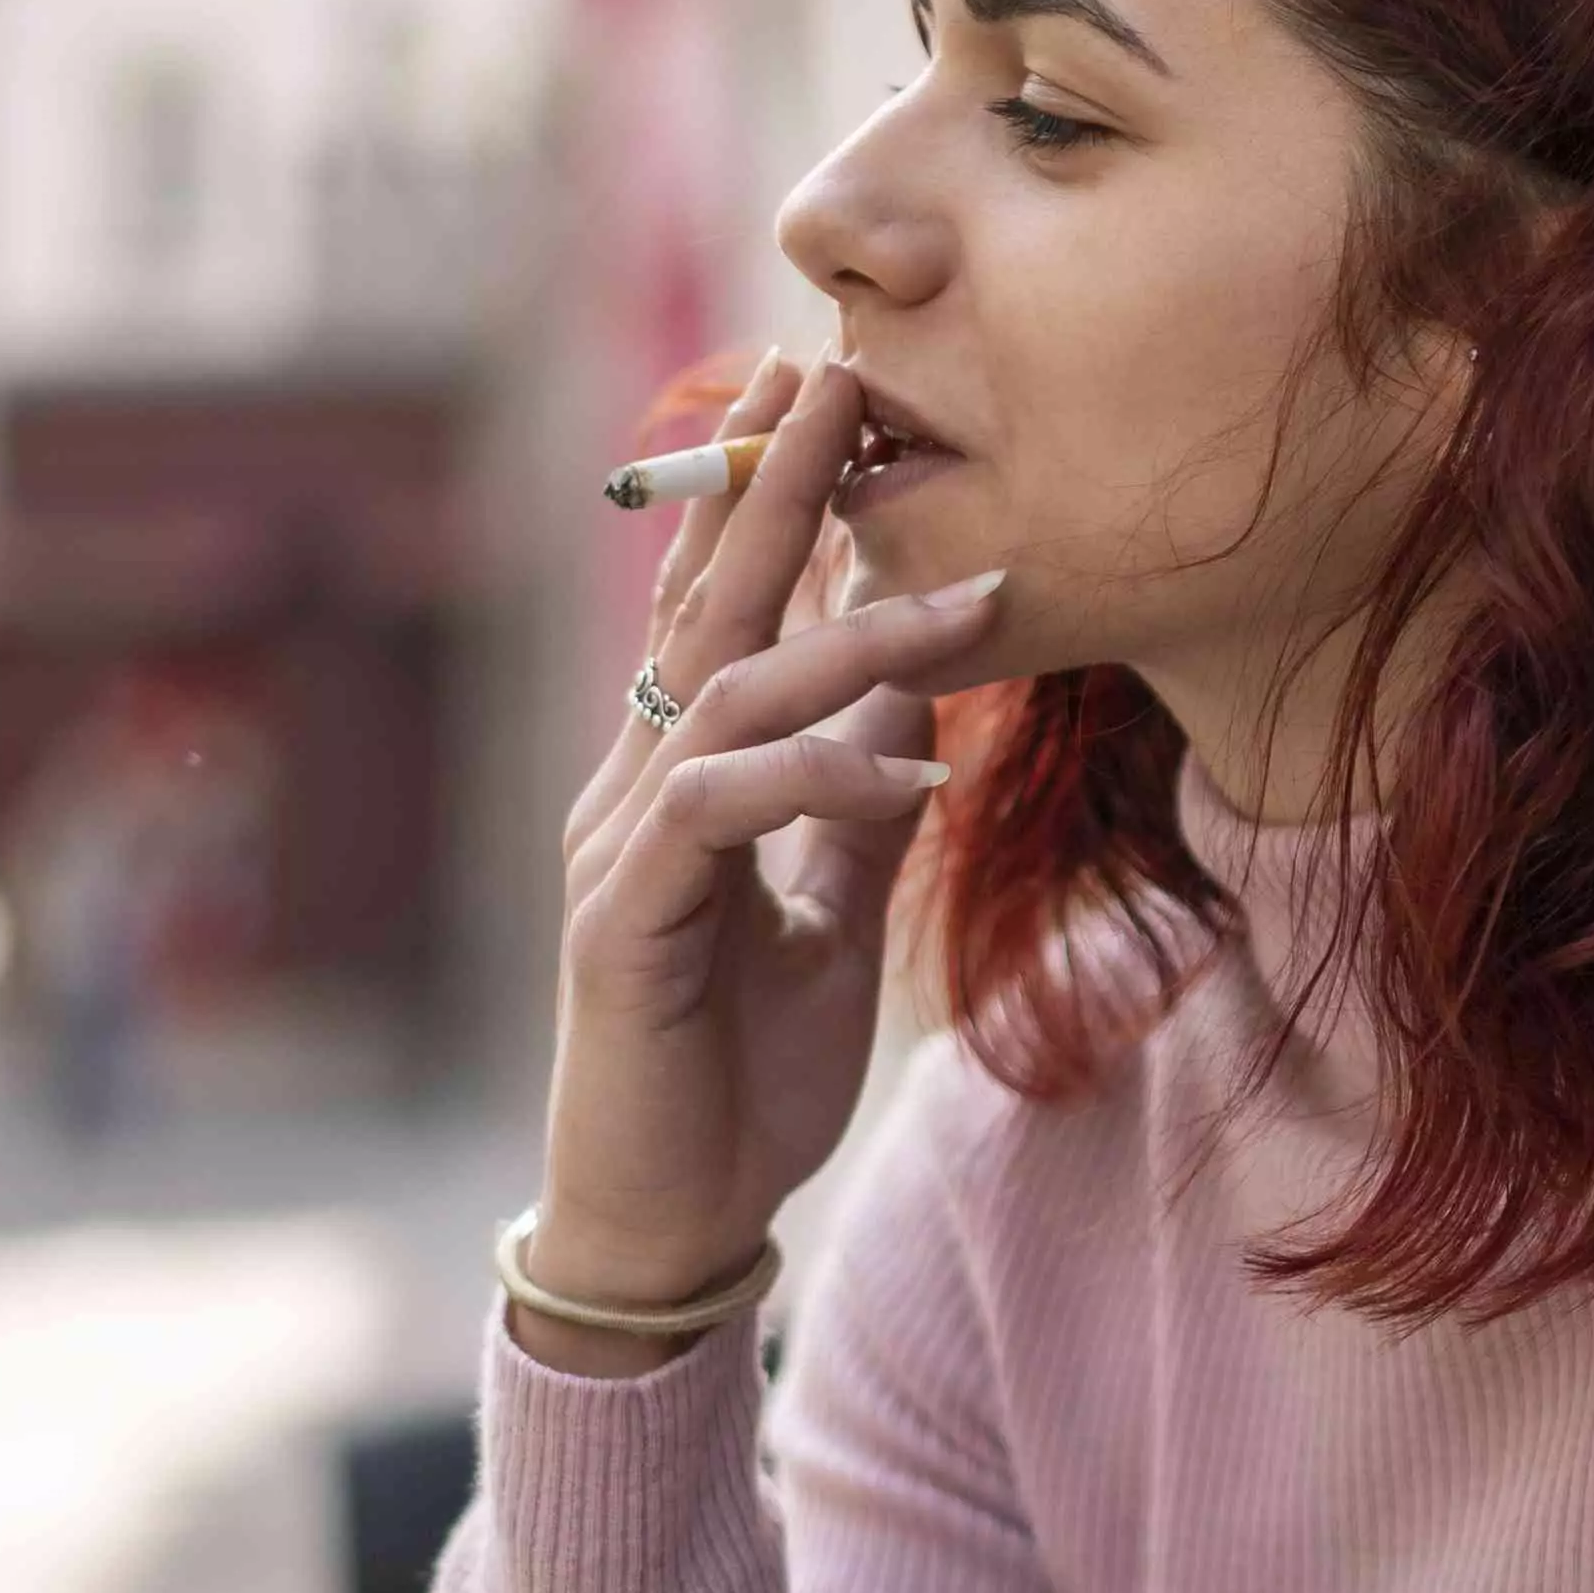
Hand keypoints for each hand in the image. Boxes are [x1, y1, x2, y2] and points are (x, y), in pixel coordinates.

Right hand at [536, 361, 1005, 1372]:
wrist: (668, 1222)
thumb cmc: (742, 1080)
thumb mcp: (831, 920)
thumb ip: (856, 808)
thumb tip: (916, 699)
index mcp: (676, 780)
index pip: (715, 611)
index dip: (762, 500)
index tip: (820, 393)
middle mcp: (633, 789)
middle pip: (702, 605)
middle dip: (770, 484)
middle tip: (834, 370)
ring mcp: (620, 850)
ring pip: (728, 691)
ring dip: (851, 633)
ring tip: (972, 594)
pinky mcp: (625, 922)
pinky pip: (725, 809)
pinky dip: (822, 777)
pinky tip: (910, 777)